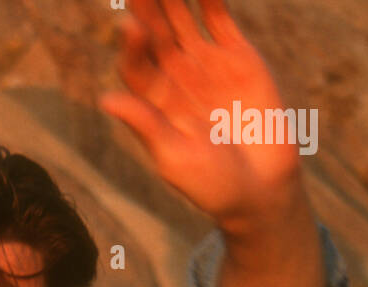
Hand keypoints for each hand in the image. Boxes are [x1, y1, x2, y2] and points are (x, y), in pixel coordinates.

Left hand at [99, 0, 303, 228]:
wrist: (262, 187)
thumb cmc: (212, 184)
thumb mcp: (174, 159)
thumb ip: (146, 125)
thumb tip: (105, 100)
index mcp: (154, 103)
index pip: (135, 64)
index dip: (131, 45)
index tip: (130, 26)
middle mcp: (175, 78)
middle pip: (154, 33)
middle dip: (146, 7)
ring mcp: (205, 63)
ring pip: (182, 18)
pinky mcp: (237, 55)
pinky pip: (219, 17)